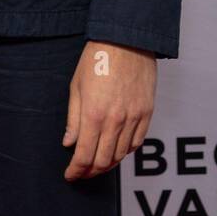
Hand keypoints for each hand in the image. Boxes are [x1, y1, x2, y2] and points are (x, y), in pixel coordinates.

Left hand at [62, 40, 155, 180]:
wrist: (126, 40)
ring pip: (120, 155)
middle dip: (89, 172)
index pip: (84, 156)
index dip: (76, 171)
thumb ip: (73, 119)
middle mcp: (115, 121)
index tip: (70, 175)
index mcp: (93, 115)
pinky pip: (136, 142)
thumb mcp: (76, 86)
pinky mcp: (147, 113)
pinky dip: (124, 152)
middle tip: (81, 173)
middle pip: (103, 161)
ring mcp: (134, 118)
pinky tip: (116, 151)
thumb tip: (69, 143)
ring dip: (107, 164)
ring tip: (96, 164)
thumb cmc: (97, 59)